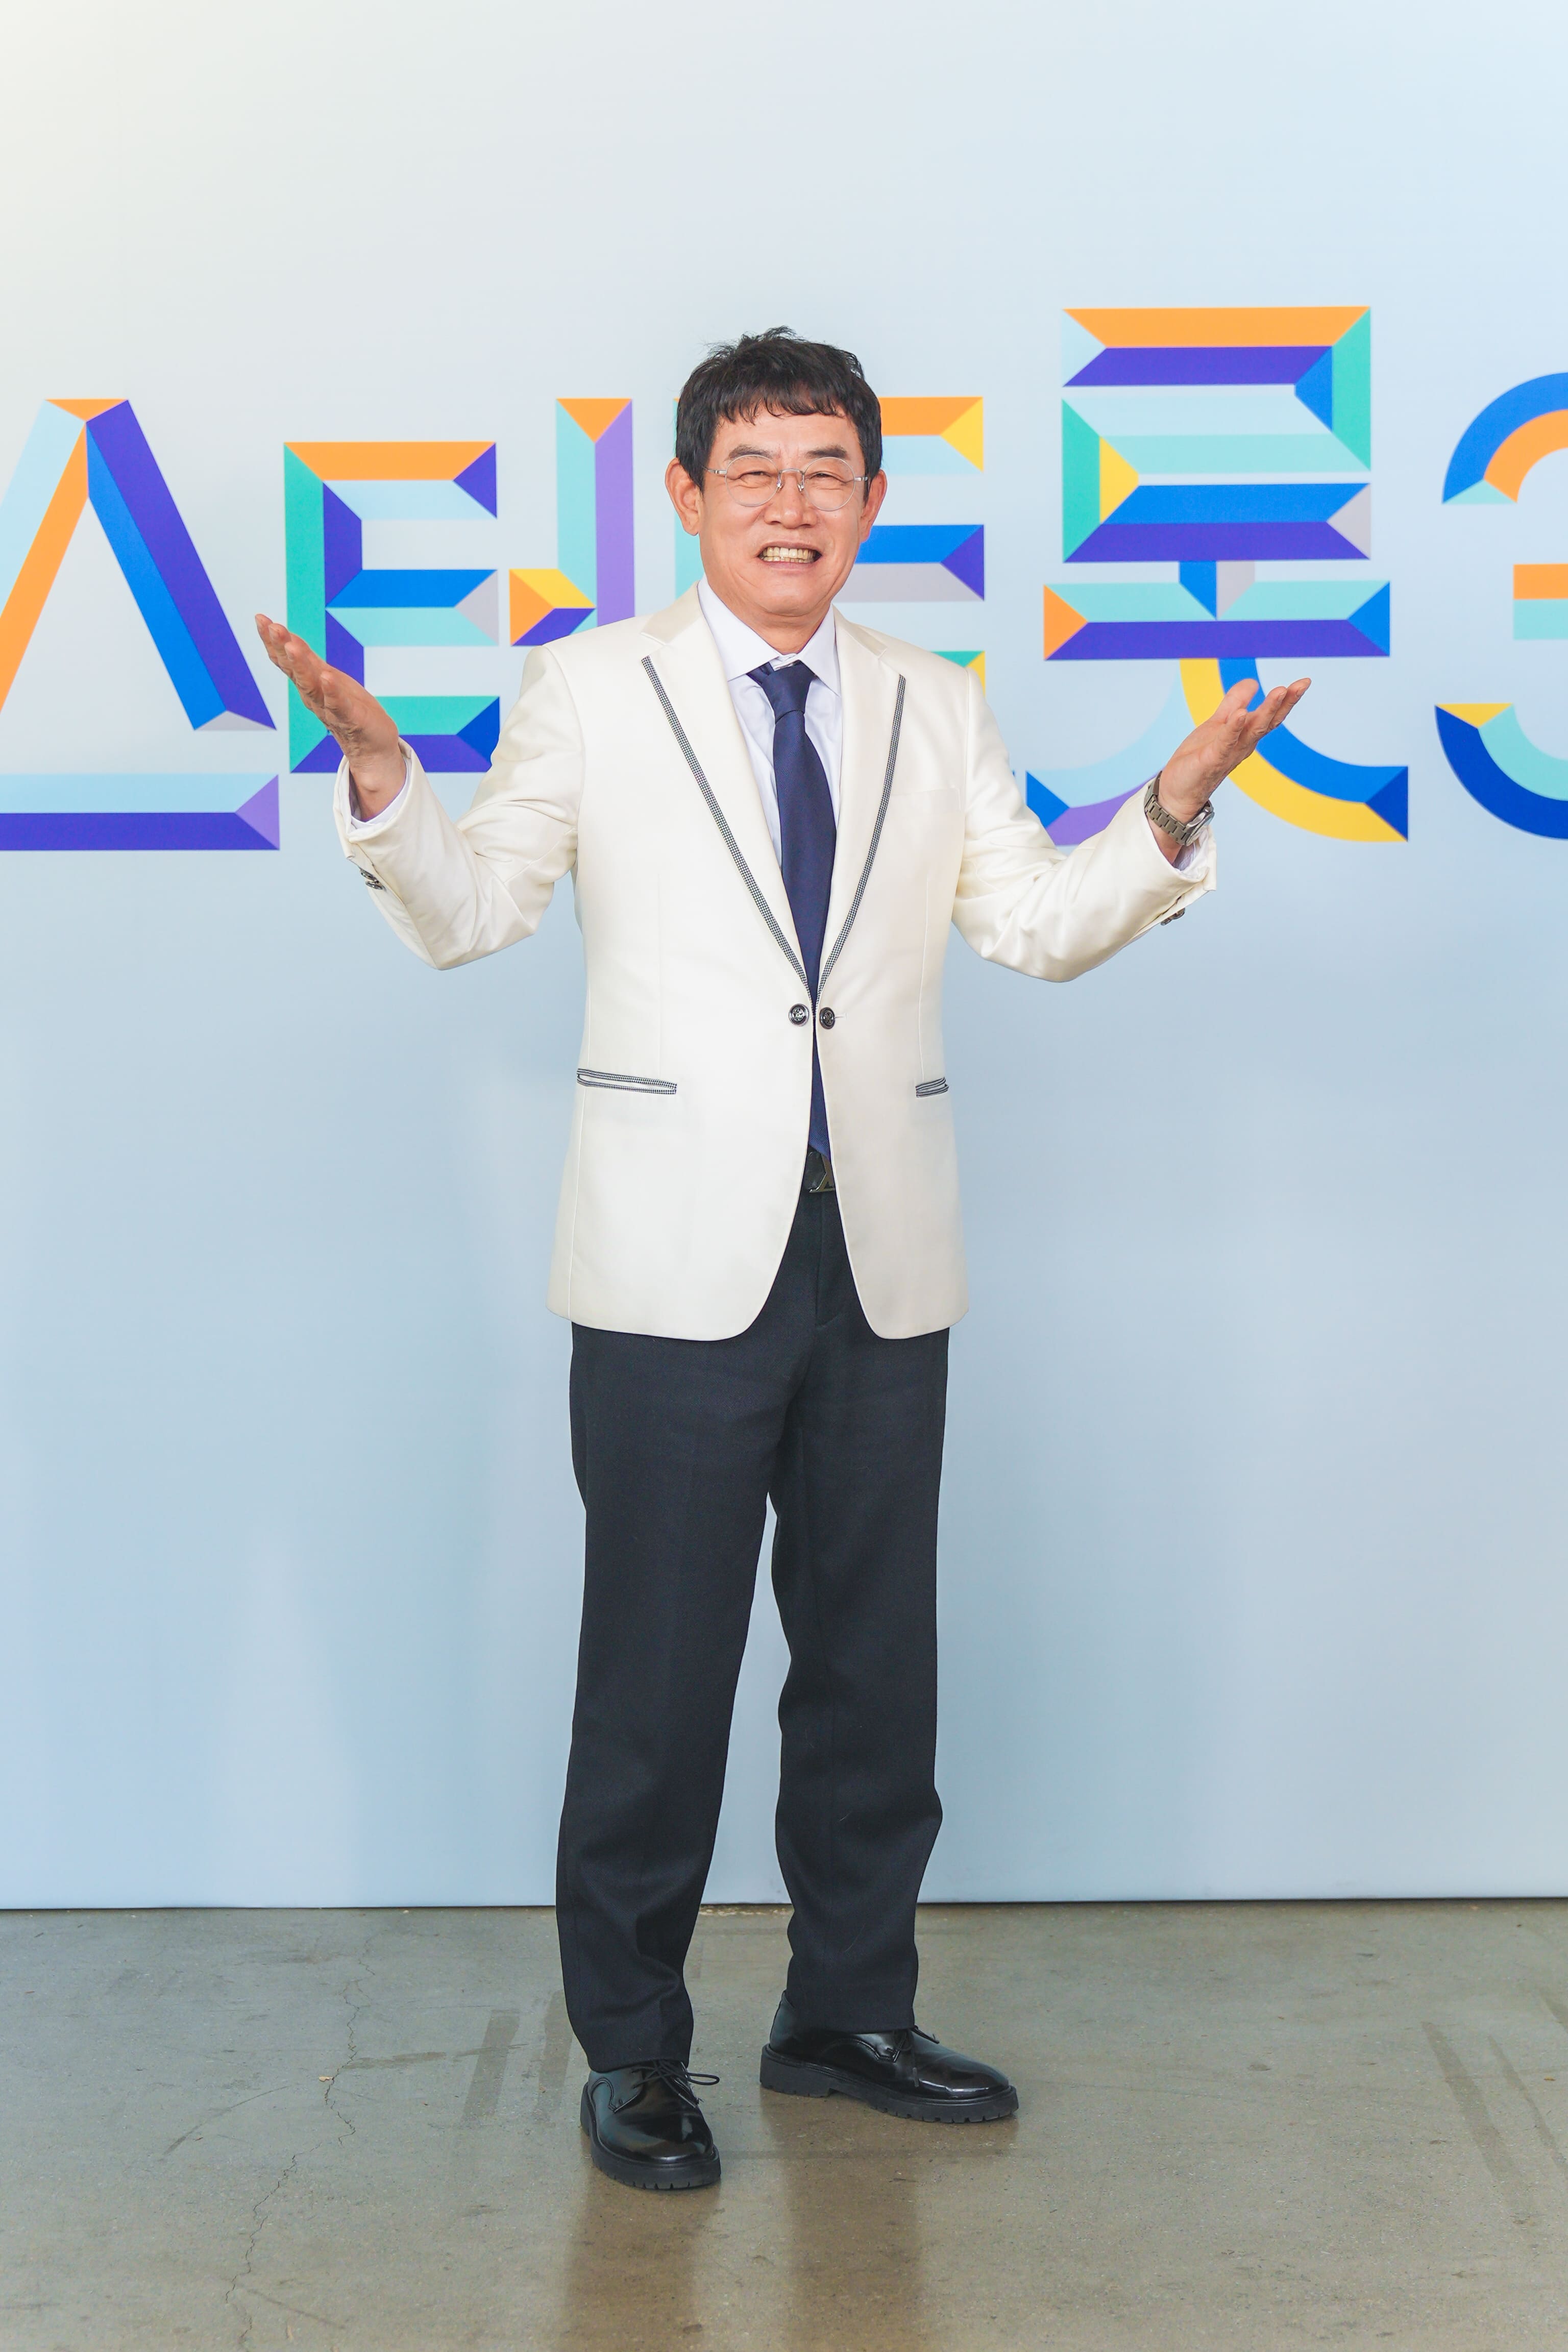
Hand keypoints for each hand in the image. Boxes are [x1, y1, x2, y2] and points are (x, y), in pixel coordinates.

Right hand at [254, 614, 405, 813]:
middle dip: (281, 648)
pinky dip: (332, 691)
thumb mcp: (327, 678)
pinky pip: (338, 704)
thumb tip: (288, 638)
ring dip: (301, 666)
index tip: (260, 618)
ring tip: (291, 646)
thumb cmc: (350, 709)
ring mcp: (330, 708)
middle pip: (294, 670)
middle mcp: (314, 696)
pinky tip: (326, 677)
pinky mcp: (351, 719)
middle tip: (272, 626)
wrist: (372, 746)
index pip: (287, 660)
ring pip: (311, 686)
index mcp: (308, 684)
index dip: (272, 640)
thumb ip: (308, 662)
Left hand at [1148, 675, 1311, 859]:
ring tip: (1280, 691)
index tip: (1304, 682)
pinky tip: (1240, 714)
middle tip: (1301, 684)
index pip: (1271, 715)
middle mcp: (1243, 745)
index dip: (1288, 699)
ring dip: (1266, 710)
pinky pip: (1225, 742)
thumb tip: (1254, 682)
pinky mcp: (1212, 759)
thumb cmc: (1200, 758)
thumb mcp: (1219, 723)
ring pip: (1253, 730)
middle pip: (1268, 721)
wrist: (1178, 790)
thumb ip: (1234, 702)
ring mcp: (1230, 753)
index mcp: (1246, 735)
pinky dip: (1233, 728)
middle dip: (1285, 703)